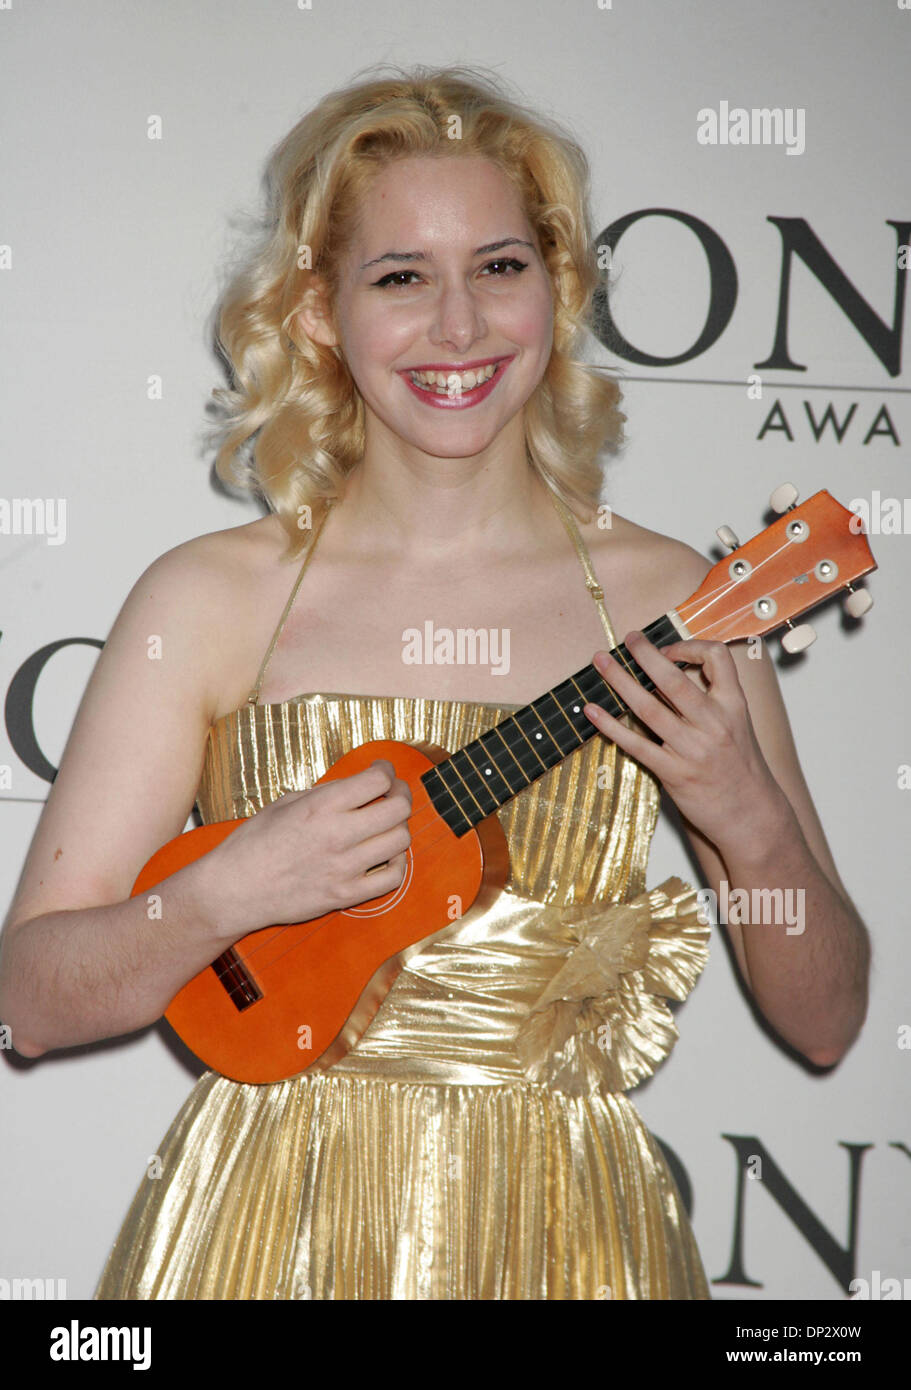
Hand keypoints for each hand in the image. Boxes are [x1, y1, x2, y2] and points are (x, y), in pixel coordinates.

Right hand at [195, 759, 412, 940]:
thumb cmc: (253, 843)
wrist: (235, 889)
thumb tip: (356, 787)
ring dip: (398, 827)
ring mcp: (345, 868)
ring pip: (400, 841)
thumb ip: (325, 794)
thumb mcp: (285, 803)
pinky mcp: (345, 895)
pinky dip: (397, 864)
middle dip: (401, 794)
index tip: (382, 771)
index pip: (377, 780)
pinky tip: (386, 856)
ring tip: (386, 825)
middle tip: (393, 793)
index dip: (386, 770)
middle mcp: (338, 835)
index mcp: (321, 807)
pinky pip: (392, 879)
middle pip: (398, 809)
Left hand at [583, 630, 783, 853]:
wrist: (751, 814)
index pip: (717, 657)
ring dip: (620, 681)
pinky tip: (593, 711)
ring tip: (600, 662)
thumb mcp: (737, 724)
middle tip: (628, 638)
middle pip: (673, 679)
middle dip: (646, 654)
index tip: (669, 650)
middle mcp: (714, 723)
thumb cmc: (739, 766)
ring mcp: (693, 749)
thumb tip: (669, 669)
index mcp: (733, 705)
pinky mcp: (675, 773)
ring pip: (648, 708)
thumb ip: (710, 698)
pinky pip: (636, 744)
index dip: (690, 646)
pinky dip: (611, 726)